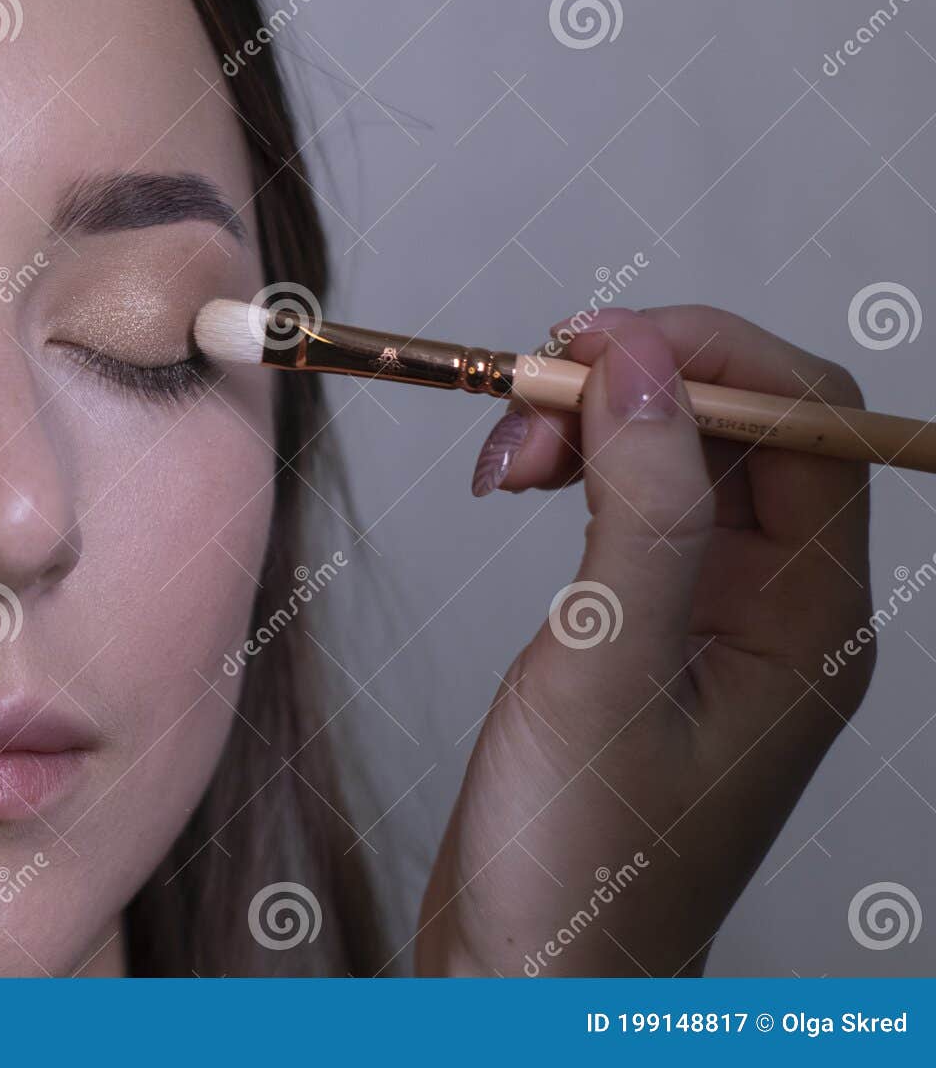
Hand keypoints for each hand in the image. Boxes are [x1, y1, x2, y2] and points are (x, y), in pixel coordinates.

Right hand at [415, 305, 874, 975]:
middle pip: (740, 426)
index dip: (708, 357)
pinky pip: (631, 505)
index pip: (806, 423)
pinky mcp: (648, 628)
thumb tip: (648, 364)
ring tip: (503, 457)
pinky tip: (518, 485)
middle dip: (634, 386)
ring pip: (677, 456)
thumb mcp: (608, 669)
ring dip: (591, 425)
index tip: (592, 340)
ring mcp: (713, 617)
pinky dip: (573, 472)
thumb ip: (644, 507)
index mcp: (810, 619)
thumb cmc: (576, 860)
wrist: (524, 975)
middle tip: (528, 393)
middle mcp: (778, 608)